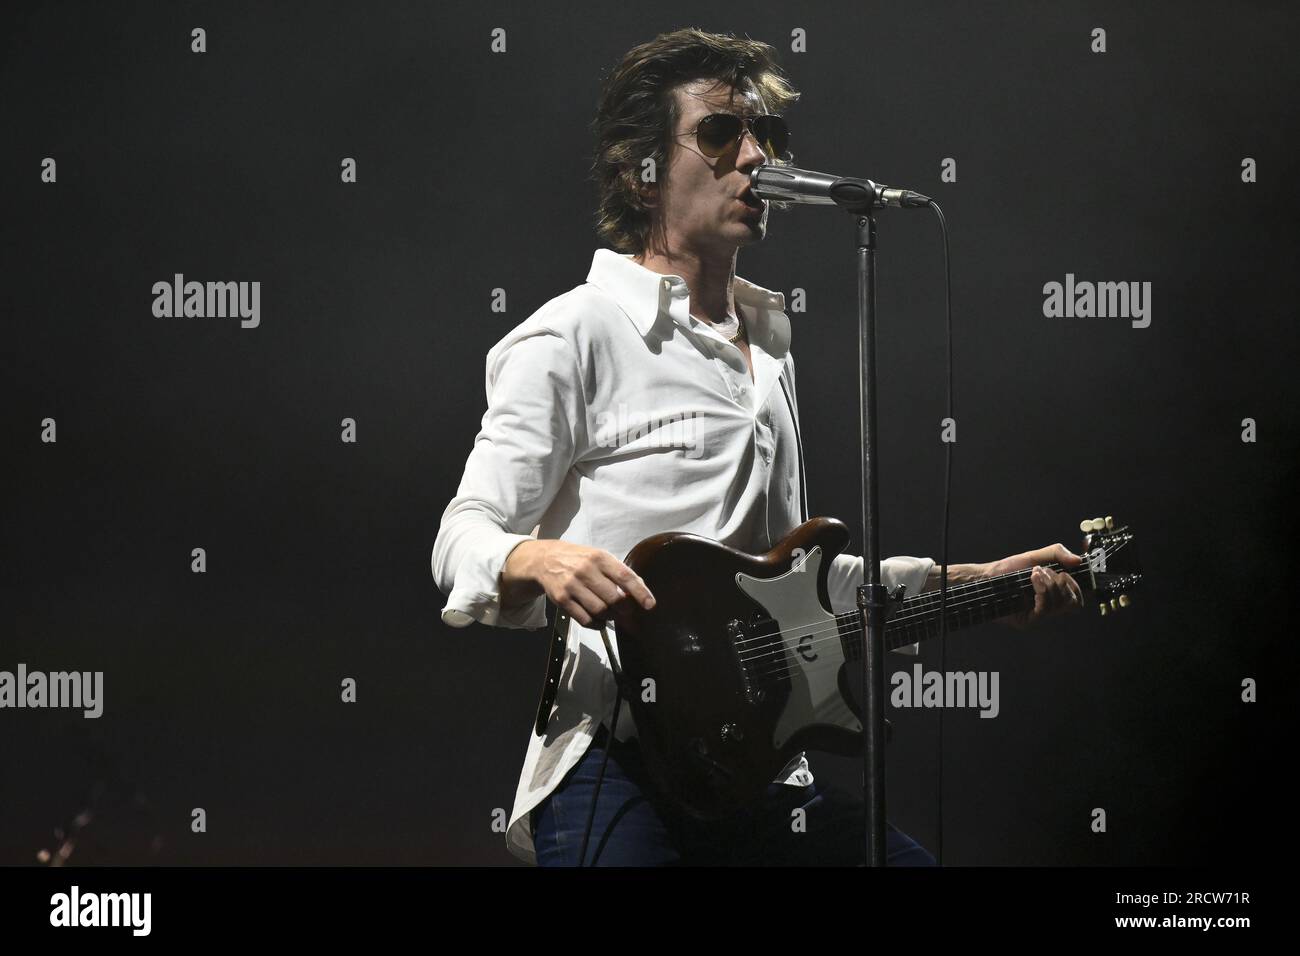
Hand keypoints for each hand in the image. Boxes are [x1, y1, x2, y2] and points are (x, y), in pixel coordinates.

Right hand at [500, 539, 655, 626]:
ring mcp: (572, 585)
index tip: (650, 605)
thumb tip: (641, 592)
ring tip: (611, 614)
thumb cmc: (579, 559)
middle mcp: (586, 570)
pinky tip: (599, 621)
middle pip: (613, 599)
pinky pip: (585, 619)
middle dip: (624, 609)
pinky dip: (596, 624)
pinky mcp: (562, 599)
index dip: (639, 592)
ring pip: (600, 610)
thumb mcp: (599, 557)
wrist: (545, 559)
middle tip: (626, 611)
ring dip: (610, 617)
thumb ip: (618, 572)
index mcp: (600, 557)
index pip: (624, 576)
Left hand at [988, 543, 1083, 629]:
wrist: (987, 577)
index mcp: (1053, 594)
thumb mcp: (1035, 556)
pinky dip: (1042, 591)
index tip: (1070, 573)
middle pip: (1073, 603)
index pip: (1077, 599)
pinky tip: (1032, 579)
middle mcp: (1048, 606)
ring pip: (1059, 605)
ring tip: (1034, 573)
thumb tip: (1078, 560)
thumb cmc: (1009, 569)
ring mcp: (1038, 615)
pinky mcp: (1028, 621)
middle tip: (1046, 571)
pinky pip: (1045, 609)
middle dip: (1063, 583)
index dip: (1080, 588)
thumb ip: (1057, 554)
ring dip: (1050, 584)